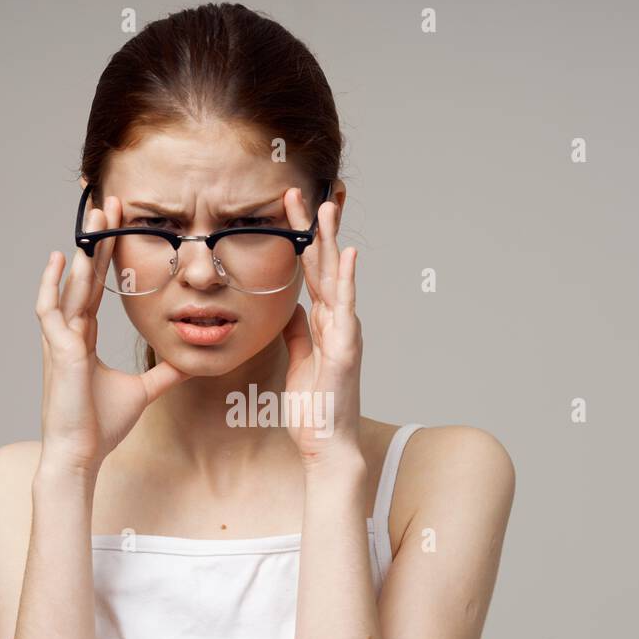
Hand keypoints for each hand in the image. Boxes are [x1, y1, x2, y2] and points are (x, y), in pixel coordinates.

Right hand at [35, 196, 187, 476]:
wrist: (82, 454)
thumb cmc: (102, 426)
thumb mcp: (143, 392)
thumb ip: (164, 374)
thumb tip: (188, 361)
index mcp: (84, 339)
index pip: (97, 288)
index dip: (106, 257)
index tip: (118, 226)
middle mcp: (70, 333)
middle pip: (85, 276)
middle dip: (97, 240)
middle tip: (109, 205)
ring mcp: (60, 340)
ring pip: (72, 285)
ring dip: (85, 250)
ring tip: (96, 218)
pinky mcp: (58, 352)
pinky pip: (51, 310)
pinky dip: (53, 284)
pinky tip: (63, 259)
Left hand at [279, 188, 362, 467]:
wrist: (328, 445)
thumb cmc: (315, 410)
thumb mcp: (299, 363)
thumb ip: (299, 334)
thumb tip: (293, 309)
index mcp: (326, 324)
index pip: (311, 274)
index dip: (302, 241)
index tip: (289, 211)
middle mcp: (339, 323)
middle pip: (324, 267)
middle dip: (313, 229)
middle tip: (301, 193)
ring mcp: (345, 334)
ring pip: (336, 279)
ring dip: (331, 242)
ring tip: (326, 207)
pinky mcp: (346, 350)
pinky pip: (345, 310)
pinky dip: (348, 281)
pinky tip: (348, 255)